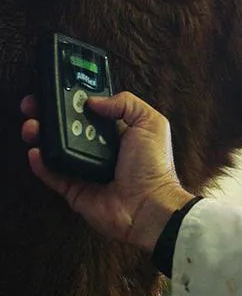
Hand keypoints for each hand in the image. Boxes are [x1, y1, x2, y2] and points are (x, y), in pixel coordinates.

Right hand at [20, 92, 195, 251]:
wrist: (149, 206)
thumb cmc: (155, 166)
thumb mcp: (150, 123)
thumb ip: (126, 103)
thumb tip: (95, 100)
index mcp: (118, 131)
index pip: (91, 110)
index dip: (74, 99)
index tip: (58, 89)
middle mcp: (100, 148)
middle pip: (69, 127)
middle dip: (50, 115)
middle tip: (35, 105)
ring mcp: (85, 169)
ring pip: (57, 149)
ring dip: (41, 135)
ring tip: (32, 125)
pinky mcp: (74, 189)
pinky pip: (53, 174)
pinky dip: (42, 163)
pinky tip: (36, 151)